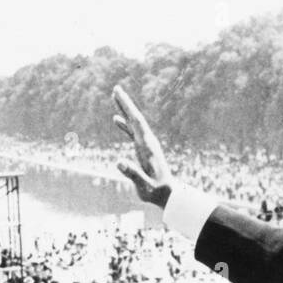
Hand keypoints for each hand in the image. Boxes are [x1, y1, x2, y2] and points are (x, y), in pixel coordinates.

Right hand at [113, 85, 173, 208]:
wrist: (167, 194)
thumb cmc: (155, 191)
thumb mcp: (144, 186)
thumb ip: (133, 174)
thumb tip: (118, 162)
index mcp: (147, 146)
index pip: (136, 122)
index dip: (127, 107)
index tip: (119, 94)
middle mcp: (147, 142)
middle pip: (135, 118)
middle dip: (126, 103)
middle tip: (116, 88)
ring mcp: (145, 145)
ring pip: (134, 123)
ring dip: (125, 110)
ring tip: (115, 96)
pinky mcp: (143, 149)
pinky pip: (132, 133)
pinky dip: (124, 124)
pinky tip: (116, 119)